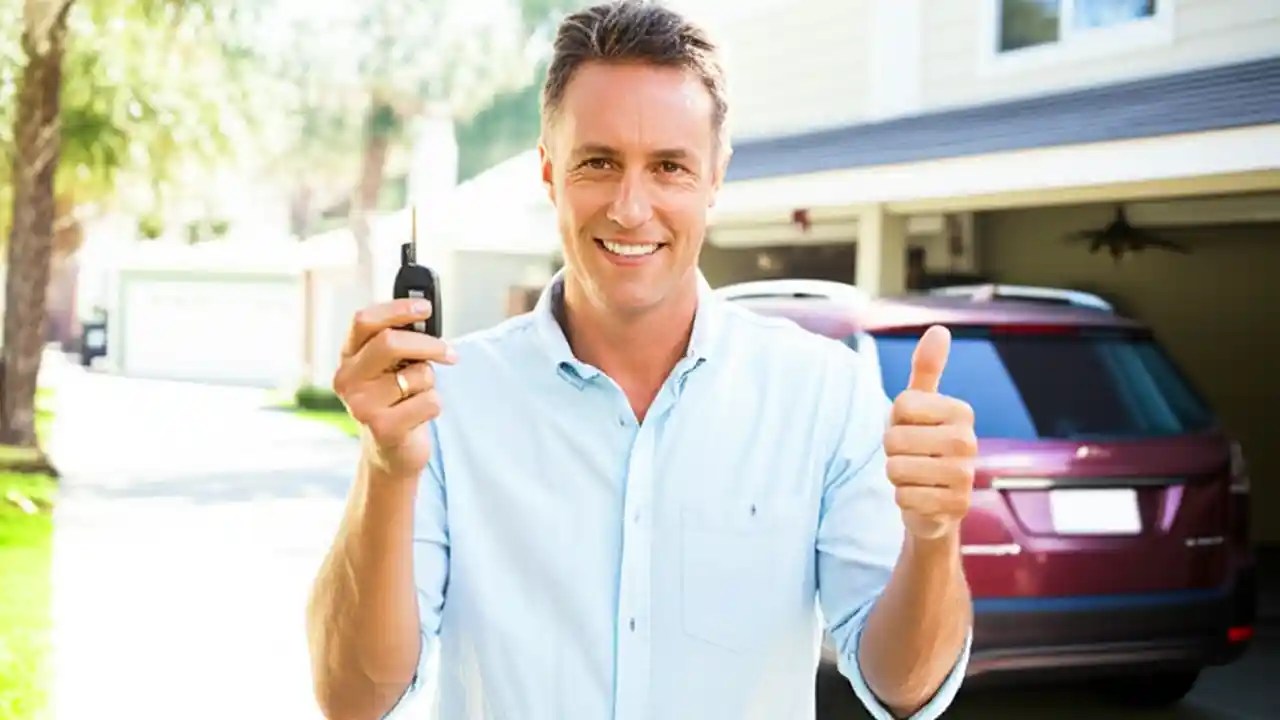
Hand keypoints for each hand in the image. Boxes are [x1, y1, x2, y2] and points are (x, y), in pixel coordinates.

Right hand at [332, 298, 456, 479]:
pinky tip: (418, 416)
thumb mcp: (392, 368)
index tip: (426, 307)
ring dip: (430, 383)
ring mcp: (360, 405)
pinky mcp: (382, 428)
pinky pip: (429, 401)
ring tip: (416, 396)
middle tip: (450, 352)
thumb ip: (401, 343)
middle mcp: (347, 379)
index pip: (364, 320)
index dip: (397, 308)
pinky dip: (434, 406)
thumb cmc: (396, 401)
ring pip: (417, 375)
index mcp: (349, 357)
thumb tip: (426, 316)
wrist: (390, 453)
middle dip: (428, 344)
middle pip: (390, 343)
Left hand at [884, 325, 975, 540]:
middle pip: (895, 439)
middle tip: (909, 455)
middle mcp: (969, 441)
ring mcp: (966, 476)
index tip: (910, 428)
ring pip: (896, 469)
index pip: (901, 405)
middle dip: (891, 450)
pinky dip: (904, 499)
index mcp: (961, 411)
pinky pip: (904, 498)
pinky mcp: (957, 508)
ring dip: (896, 475)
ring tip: (914, 475)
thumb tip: (939, 329)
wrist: (933, 500)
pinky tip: (921, 496)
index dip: (894, 419)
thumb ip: (926, 369)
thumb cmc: (921, 443)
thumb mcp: (919, 404)